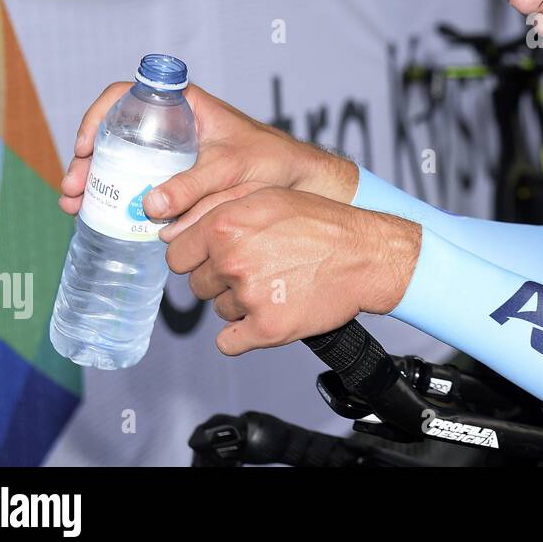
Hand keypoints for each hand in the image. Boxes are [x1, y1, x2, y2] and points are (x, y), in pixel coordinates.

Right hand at [59, 82, 356, 220]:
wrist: (298, 180)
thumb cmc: (272, 160)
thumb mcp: (231, 168)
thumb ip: (193, 186)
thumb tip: (148, 207)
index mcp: (183, 104)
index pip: (127, 94)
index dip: (99, 115)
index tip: (88, 146)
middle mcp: (171, 125)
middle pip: (115, 133)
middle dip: (88, 160)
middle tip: (74, 190)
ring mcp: (171, 153)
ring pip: (122, 161)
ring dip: (96, 182)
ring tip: (77, 208)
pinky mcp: (176, 178)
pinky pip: (139, 183)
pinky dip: (118, 198)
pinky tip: (101, 218)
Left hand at [162, 185, 419, 354]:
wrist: (366, 255)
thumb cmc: (323, 224)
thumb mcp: (268, 198)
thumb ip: (222, 213)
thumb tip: (178, 231)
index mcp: (225, 225)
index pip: (177, 255)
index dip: (196, 258)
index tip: (215, 259)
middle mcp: (232, 260)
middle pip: (198, 285)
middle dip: (222, 280)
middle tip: (260, 269)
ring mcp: (249, 296)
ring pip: (219, 311)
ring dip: (241, 304)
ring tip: (277, 285)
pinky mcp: (267, 328)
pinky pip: (229, 343)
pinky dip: (243, 335)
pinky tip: (266, 316)